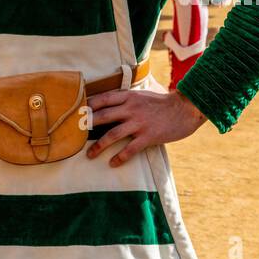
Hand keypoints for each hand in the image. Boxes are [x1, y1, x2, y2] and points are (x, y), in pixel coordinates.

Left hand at [86, 86, 206, 166]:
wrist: (184, 109)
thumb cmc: (162, 103)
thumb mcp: (142, 95)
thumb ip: (127, 100)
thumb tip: (110, 105)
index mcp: (129, 97)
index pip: (103, 99)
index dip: (88, 105)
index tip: (76, 112)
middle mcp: (131, 108)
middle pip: (103, 116)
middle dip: (87, 125)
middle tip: (74, 134)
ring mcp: (139, 123)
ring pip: (113, 134)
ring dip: (99, 146)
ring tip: (89, 155)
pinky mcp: (148, 136)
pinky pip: (130, 149)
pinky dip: (120, 157)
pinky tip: (112, 163)